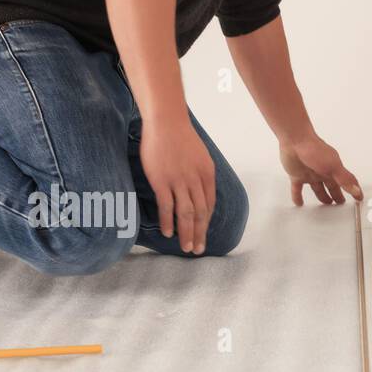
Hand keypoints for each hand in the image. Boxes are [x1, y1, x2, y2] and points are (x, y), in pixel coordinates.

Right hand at [141, 115, 215, 253]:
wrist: (166, 122)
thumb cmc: (181, 137)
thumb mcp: (200, 156)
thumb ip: (201, 175)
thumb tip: (199, 192)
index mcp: (207, 175)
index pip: (210, 204)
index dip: (206, 222)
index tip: (204, 234)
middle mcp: (196, 180)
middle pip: (201, 213)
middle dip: (200, 234)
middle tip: (198, 250)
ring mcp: (179, 181)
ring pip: (186, 214)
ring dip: (187, 233)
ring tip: (187, 248)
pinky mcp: (161, 181)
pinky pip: (167, 206)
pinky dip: (168, 222)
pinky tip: (168, 233)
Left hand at [280, 134, 361, 205]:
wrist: (295, 140)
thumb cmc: (314, 149)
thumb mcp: (333, 166)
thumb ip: (345, 179)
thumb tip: (356, 190)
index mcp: (334, 169)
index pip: (347, 181)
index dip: (354, 190)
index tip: (359, 198)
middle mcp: (323, 172)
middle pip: (332, 186)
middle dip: (337, 195)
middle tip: (341, 202)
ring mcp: (310, 174)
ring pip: (318, 189)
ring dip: (322, 196)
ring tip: (326, 203)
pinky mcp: (297, 175)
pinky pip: (297, 189)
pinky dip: (298, 197)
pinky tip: (299, 203)